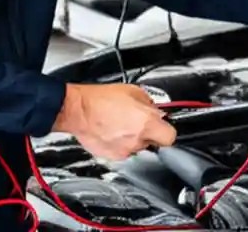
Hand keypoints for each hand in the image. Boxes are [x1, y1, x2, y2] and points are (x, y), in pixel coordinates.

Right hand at [51, 83, 176, 159]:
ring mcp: (125, 150)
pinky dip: (120, 144)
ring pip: (138, 148)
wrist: (77, 109)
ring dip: (133, 138)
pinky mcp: (112, 156)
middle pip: (154, 143)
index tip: (161, 126)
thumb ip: (149, 103)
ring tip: (119, 125)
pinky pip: (123, 152)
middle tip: (136, 122)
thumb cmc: (99, 99)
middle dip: (148, 133)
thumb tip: (156, 109)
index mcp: (146, 122)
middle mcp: (138, 139)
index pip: (170, 137)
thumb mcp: (132, 90)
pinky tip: (111, 132)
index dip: (166, 131)